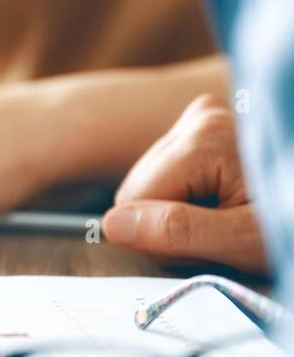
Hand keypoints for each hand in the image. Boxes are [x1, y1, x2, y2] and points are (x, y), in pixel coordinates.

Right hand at [102, 94, 268, 274]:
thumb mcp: (243, 241)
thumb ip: (176, 231)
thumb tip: (113, 225)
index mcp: (205, 136)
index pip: (134, 198)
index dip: (160, 233)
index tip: (208, 242)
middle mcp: (201, 114)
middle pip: (139, 186)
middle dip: (169, 218)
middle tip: (222, 232)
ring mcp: (205, 115)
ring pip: (151, 179)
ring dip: (180, 207)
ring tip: (230, 214)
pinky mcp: (207, 124)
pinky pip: (169, 169)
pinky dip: (190, 193)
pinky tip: (227, 198)